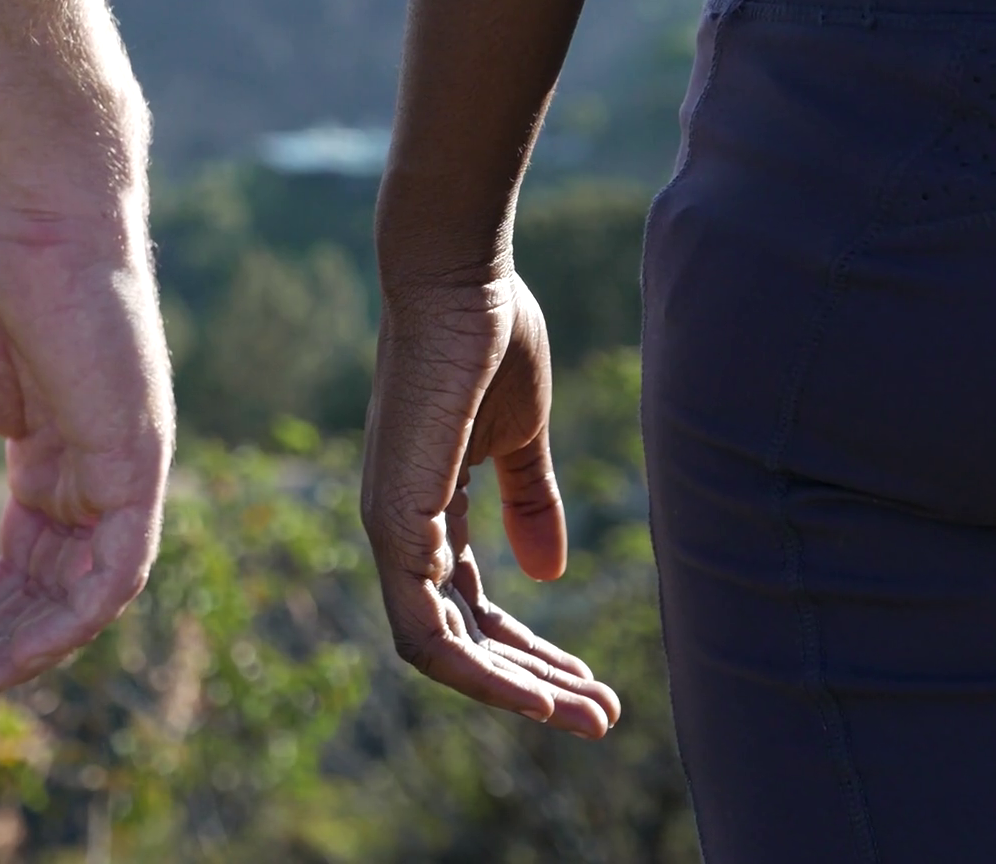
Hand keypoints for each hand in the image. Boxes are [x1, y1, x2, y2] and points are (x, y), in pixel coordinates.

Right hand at [0, 190, 172, 706]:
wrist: (26, 210)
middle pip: (57, 588)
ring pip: (88, 596)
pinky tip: (9, 651)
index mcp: (63, 456)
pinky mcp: (140, 464)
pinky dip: (66, 621)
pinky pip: (116, 572)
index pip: (31, 560)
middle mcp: (103, 473)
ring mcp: (127, 471)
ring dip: (24, 648)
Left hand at [361, 274, 620, 736]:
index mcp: (430, 511)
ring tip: (584, 715)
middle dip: (532, 686)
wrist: (460, 277)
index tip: (596, 684)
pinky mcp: (395, 517)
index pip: (475, 609)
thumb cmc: (489, 336)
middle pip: (461, 641)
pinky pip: (424, 623)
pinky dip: (476, 664)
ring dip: (512, 690)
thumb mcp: (521, 435)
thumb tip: (548, 572)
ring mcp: (392, 527)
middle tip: (603, 718)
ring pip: (440, 650)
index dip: (534, 653)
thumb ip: (530, 500)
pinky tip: (534, 683)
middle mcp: (402, 530)